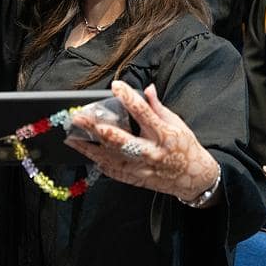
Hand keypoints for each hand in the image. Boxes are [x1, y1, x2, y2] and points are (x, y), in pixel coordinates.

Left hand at [64, 81, 220, 203]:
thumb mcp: (178, 124)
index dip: (130, 99)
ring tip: (71, 137)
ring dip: (89, 148)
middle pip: (121, 140)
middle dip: (98, 128)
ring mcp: (142, 169)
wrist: (193, 179)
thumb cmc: (186, 148)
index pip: (144, 113)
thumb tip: (148, 88)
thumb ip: (158, 107)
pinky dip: (98, 161)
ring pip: (111, 158)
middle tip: (80, 118)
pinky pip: (113, 171)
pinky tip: (85, 153)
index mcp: (165, 135)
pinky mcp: (136, 179)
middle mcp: (152, 153)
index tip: (116, 86)